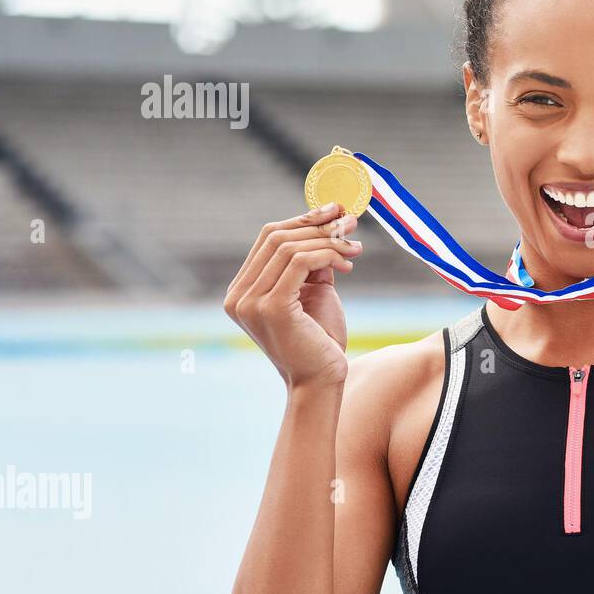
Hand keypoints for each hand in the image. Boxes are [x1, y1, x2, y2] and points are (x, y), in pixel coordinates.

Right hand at [224, 202, 363, 389]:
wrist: (321, 381)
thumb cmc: (319, 340)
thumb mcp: (314, 292)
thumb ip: (313, 262)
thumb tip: (330, 223)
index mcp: (242, 290)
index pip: (268, 238)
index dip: (303, 220)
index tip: (335, 211)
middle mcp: (238, 295)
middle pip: (276, 237)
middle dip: (318, 225)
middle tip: (351, 222)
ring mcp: (250, 302)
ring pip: (290, 247)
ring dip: (329, 241)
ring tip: (356, 249)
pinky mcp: (271, 308)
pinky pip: (300, 262)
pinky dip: (327, 254)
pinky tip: (347, 264)